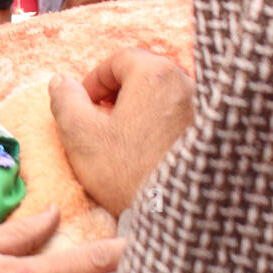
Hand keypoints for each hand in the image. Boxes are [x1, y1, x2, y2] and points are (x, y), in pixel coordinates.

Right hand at [48, 47, 194, 215]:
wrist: (175, 213)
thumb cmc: (126, 171)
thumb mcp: (80, 134)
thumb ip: (65, 100)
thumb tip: (61, 82)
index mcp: (155, 75)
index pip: (119, 59)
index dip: (94, 80)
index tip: (82, 105)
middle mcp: (186, 83)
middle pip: (144, 75)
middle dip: (116, 94)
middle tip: (99, 122)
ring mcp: (203, 109)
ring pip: (162, 97)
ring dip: (137, 110)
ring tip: (121, 140)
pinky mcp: (211, 134)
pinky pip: (178, 116)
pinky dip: (158, 124)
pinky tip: (145, 152)